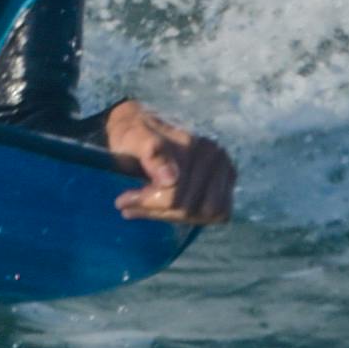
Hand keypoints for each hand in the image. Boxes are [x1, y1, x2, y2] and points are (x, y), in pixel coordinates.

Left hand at [99, 99, 233, 225]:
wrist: (141, 130)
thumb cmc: (133, 135)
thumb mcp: (132, 138)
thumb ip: (149, 152)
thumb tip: (171, 179)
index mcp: (193, 143)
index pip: (176, 193)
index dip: (147, 202)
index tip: (122, 202)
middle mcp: (214, 155)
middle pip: (190, 207)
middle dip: (157, 210)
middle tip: (130, 205)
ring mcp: (224, 169)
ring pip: (205, 214)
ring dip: (175, 215)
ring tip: (150, 207)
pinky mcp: (226, 183)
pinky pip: (218, 214)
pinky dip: (195, 217)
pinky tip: (170, 210)